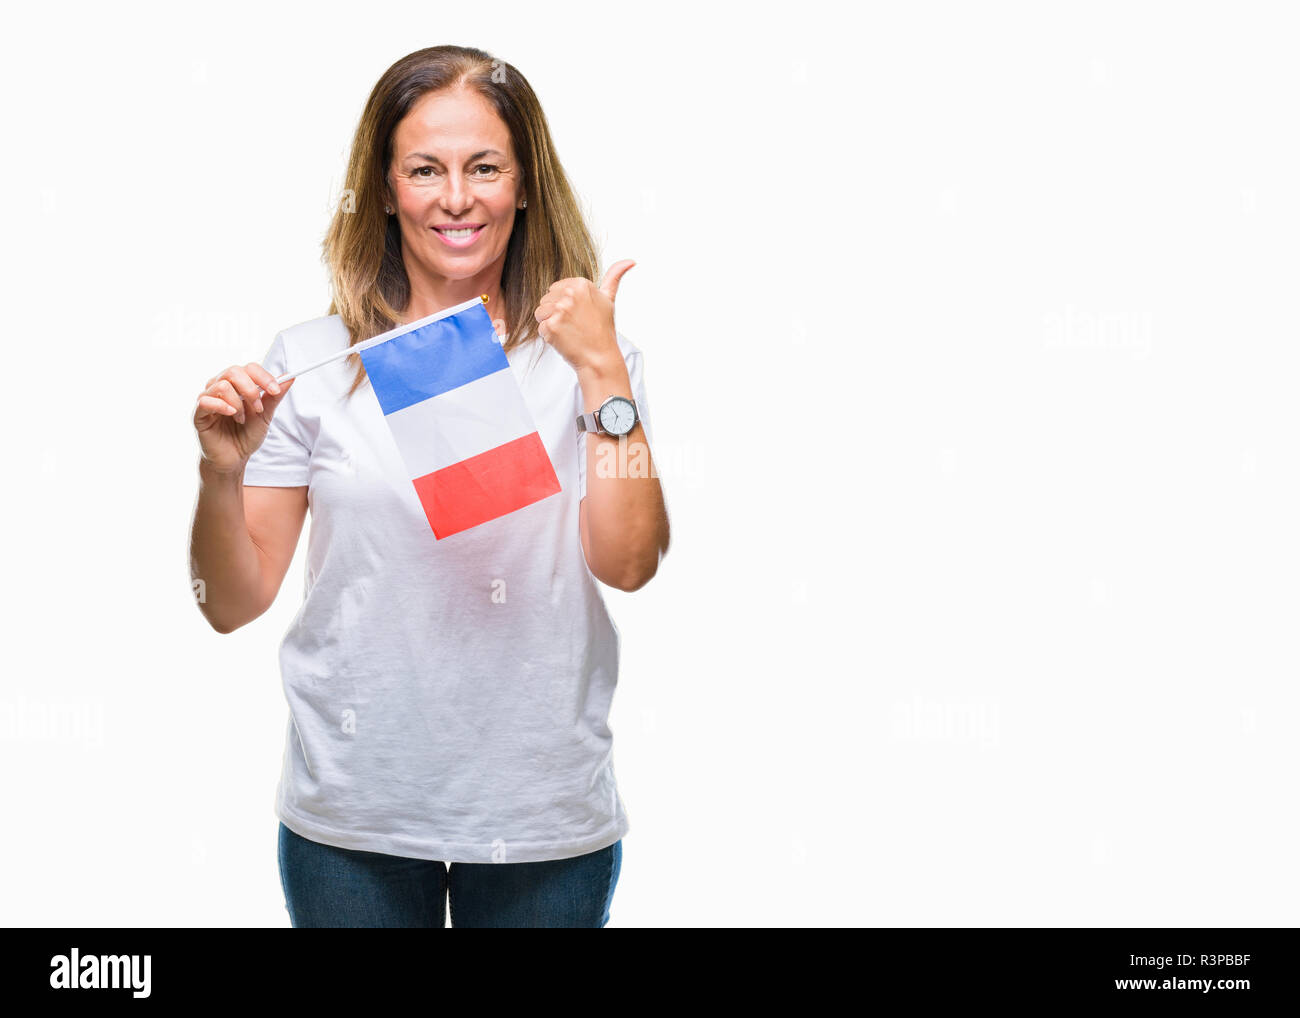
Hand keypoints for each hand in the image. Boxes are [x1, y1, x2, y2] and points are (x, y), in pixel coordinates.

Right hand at [193, 363, 294, 473]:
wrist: (234, 458)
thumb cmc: (246, 435)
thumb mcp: (265, 415)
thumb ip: (274, 397)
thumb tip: (290, 378)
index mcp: (237, 384)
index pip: (249, 368)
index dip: (264, 377)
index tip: (275, 390)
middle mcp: (220, 386)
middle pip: (234, 371)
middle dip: (251, 389)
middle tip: (258, 408)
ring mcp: (207, 398)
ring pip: (222, 385)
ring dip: (238, 403)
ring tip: (242, 419)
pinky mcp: (199, 413)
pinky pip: (205, 400)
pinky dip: (222, 406)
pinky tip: (231, 415)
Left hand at [533, 259, 634, 374]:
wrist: (600, 357)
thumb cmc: (603, 330)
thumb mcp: (609, 299)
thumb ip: (614, 277)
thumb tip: (630, 261)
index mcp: (581, 284)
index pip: (556, 288)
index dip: (564, 303)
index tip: (578, 314)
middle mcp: (570, 294)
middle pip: (546, 299)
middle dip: (556, 313)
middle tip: (574, 325)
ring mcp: (560, 310)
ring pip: (540, 312)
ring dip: (550, 324)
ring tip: (569, 331)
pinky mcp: (551, 325)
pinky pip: (540, 327)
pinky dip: (549, 336)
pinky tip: (564, 339)